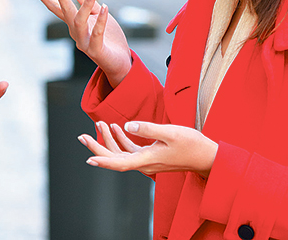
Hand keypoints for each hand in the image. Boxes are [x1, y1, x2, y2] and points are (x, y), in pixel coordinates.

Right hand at [25, 0, 131, 86]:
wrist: (121, 63)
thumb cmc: (109, 38)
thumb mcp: (97, 14)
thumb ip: (86, 0)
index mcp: (74, 23)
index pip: (56, 7)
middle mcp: (75, 32)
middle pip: (63, 11)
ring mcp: (84, 42)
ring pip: (79, 21)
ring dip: (85, 5)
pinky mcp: (96, 51)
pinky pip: (97, 34)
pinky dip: (101, 20)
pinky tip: (105, 7)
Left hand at [78, 120, 217, 176]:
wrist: (206, 155)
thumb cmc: (191, 144)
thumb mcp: (170, 132)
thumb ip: (148, 128)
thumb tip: (127, 126)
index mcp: (147, 160)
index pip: (120, 162)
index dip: (103, 160)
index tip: (89, 157)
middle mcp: (144, 163)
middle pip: (115, 158)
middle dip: (97, 147)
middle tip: (82, 136)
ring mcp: (147, 160)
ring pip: (121, 153)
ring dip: (108, 140)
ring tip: (98, 124)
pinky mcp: (151, 155)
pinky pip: (130, 150)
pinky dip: (121, 139)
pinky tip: (116, 128)